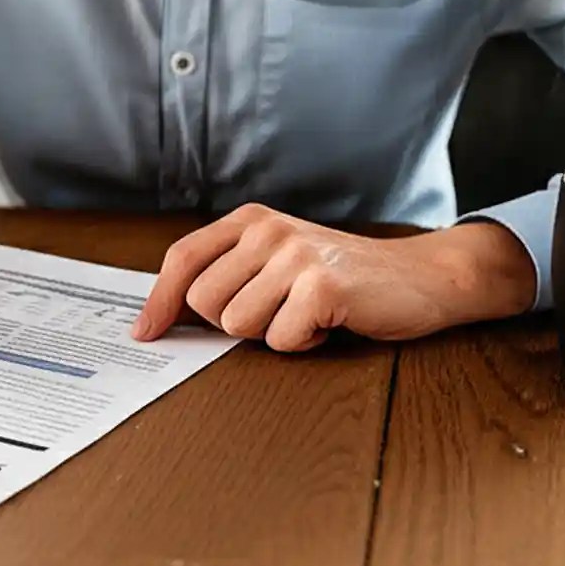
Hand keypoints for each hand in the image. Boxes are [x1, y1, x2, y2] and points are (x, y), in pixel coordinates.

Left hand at [132, 203, 535, 350]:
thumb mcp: (280, 260)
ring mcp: (295, 256)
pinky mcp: (322, 286)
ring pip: (237, 325)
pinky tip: (326, 325)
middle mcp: (268, 231)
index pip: (183, 259)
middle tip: (277, 312)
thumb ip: (231, 274)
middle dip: (234, 322)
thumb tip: (167, 315)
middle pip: (204, 303)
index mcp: (251, 221)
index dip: (159, 301)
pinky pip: (279, 339)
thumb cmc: (344, 277)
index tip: (145, 333)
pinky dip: (301, 344)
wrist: (418, 276)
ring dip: (271, 334)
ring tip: (304, 316)